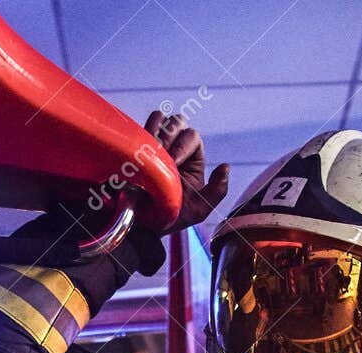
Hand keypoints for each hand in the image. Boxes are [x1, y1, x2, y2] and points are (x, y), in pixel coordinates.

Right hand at [143, 110, 230, 234]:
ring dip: (155, 130)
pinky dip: (139, 133)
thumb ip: (217, 191)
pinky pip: (139, 128)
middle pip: (178, 121)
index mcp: (192, 157)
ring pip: (159, 118)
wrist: (142, 225)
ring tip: (148, 151)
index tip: (172, 162)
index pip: (192, 136)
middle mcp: (175, 146)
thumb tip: (225, 166)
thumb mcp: (200, 210)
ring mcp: (154, 144)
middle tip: (160, 152)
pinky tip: (137, 151)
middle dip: (169, 134)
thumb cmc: (170, 217)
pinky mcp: (136, 147)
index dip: (182, 146)